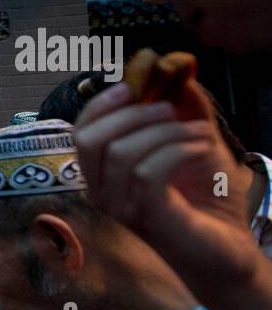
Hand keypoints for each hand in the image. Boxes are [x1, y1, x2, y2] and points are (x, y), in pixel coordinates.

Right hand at [75, 80, 258, 296]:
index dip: (102, 104)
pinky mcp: (146, 218)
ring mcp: (120, 208)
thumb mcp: (195, 137)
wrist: (230, 245)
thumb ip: (184, 104)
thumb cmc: (208, 197)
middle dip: (133, 114)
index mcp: (104, 173)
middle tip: (172, 111)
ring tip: (200, 132)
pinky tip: (202, 148)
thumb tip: (175, 64)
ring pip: (122, 152)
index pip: (81, 131)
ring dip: (166, 131)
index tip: (133, 86)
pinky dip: (179, 150)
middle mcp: (102, 192)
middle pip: (90, 139)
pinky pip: (148, 171)